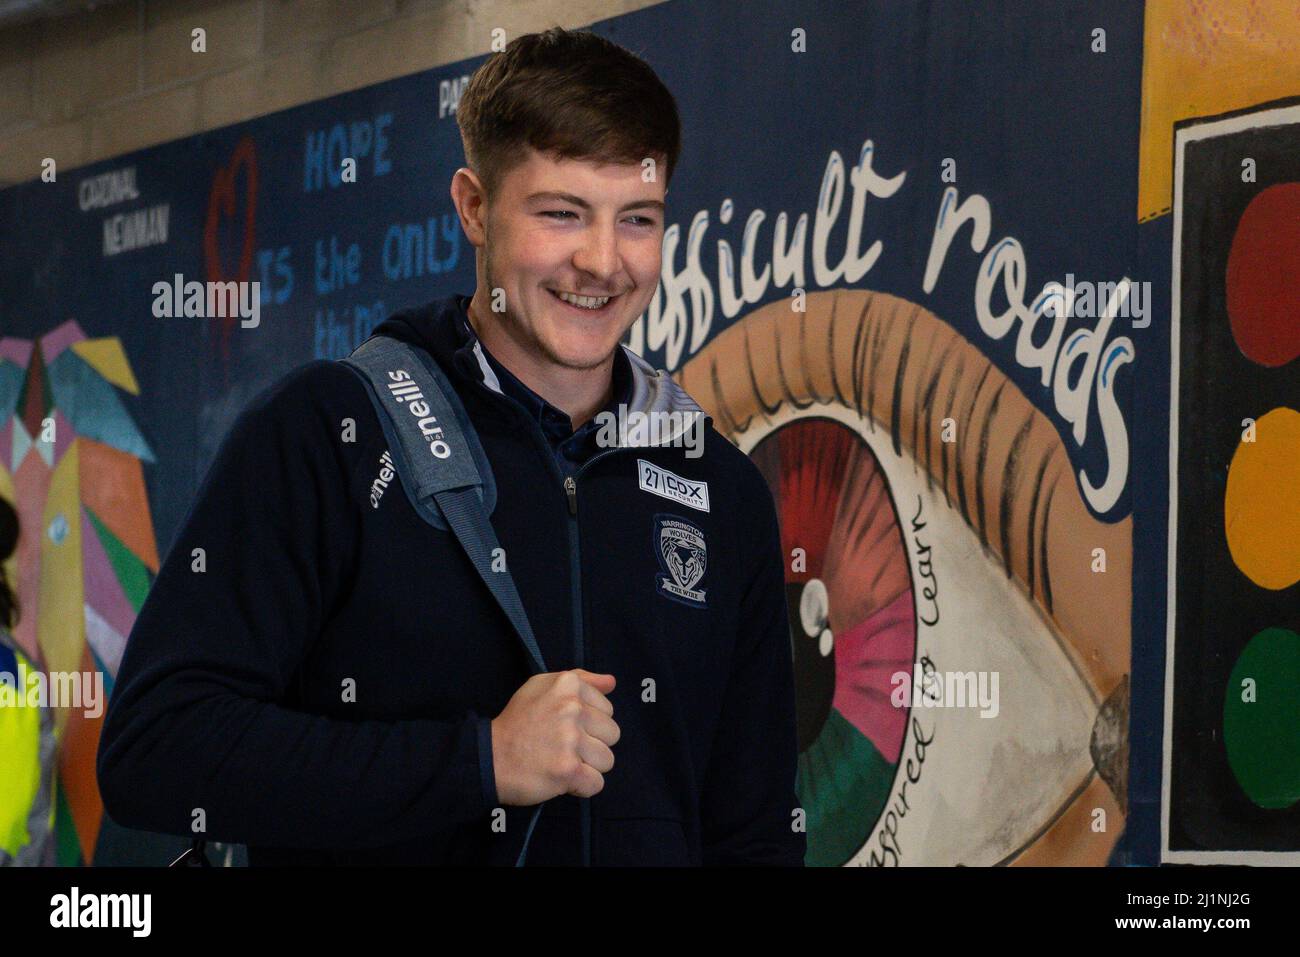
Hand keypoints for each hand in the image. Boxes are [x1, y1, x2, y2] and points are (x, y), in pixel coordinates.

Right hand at [490, 669, 618, 805]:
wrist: (489, 757)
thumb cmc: (517, 722)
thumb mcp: (542, 686)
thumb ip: (581, 679)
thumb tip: (611, 682)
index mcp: (568, 685)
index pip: (608, 709)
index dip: (589, 722)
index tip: (566, 727)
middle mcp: (572, 708)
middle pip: (612, 734)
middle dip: (592, 744)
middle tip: (565, 747)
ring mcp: (570, 740)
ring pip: (607, 760)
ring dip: (588, 767)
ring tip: (563, 762)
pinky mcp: (568, 770)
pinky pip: (596, 783)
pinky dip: (581, 787)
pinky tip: (563, 779)